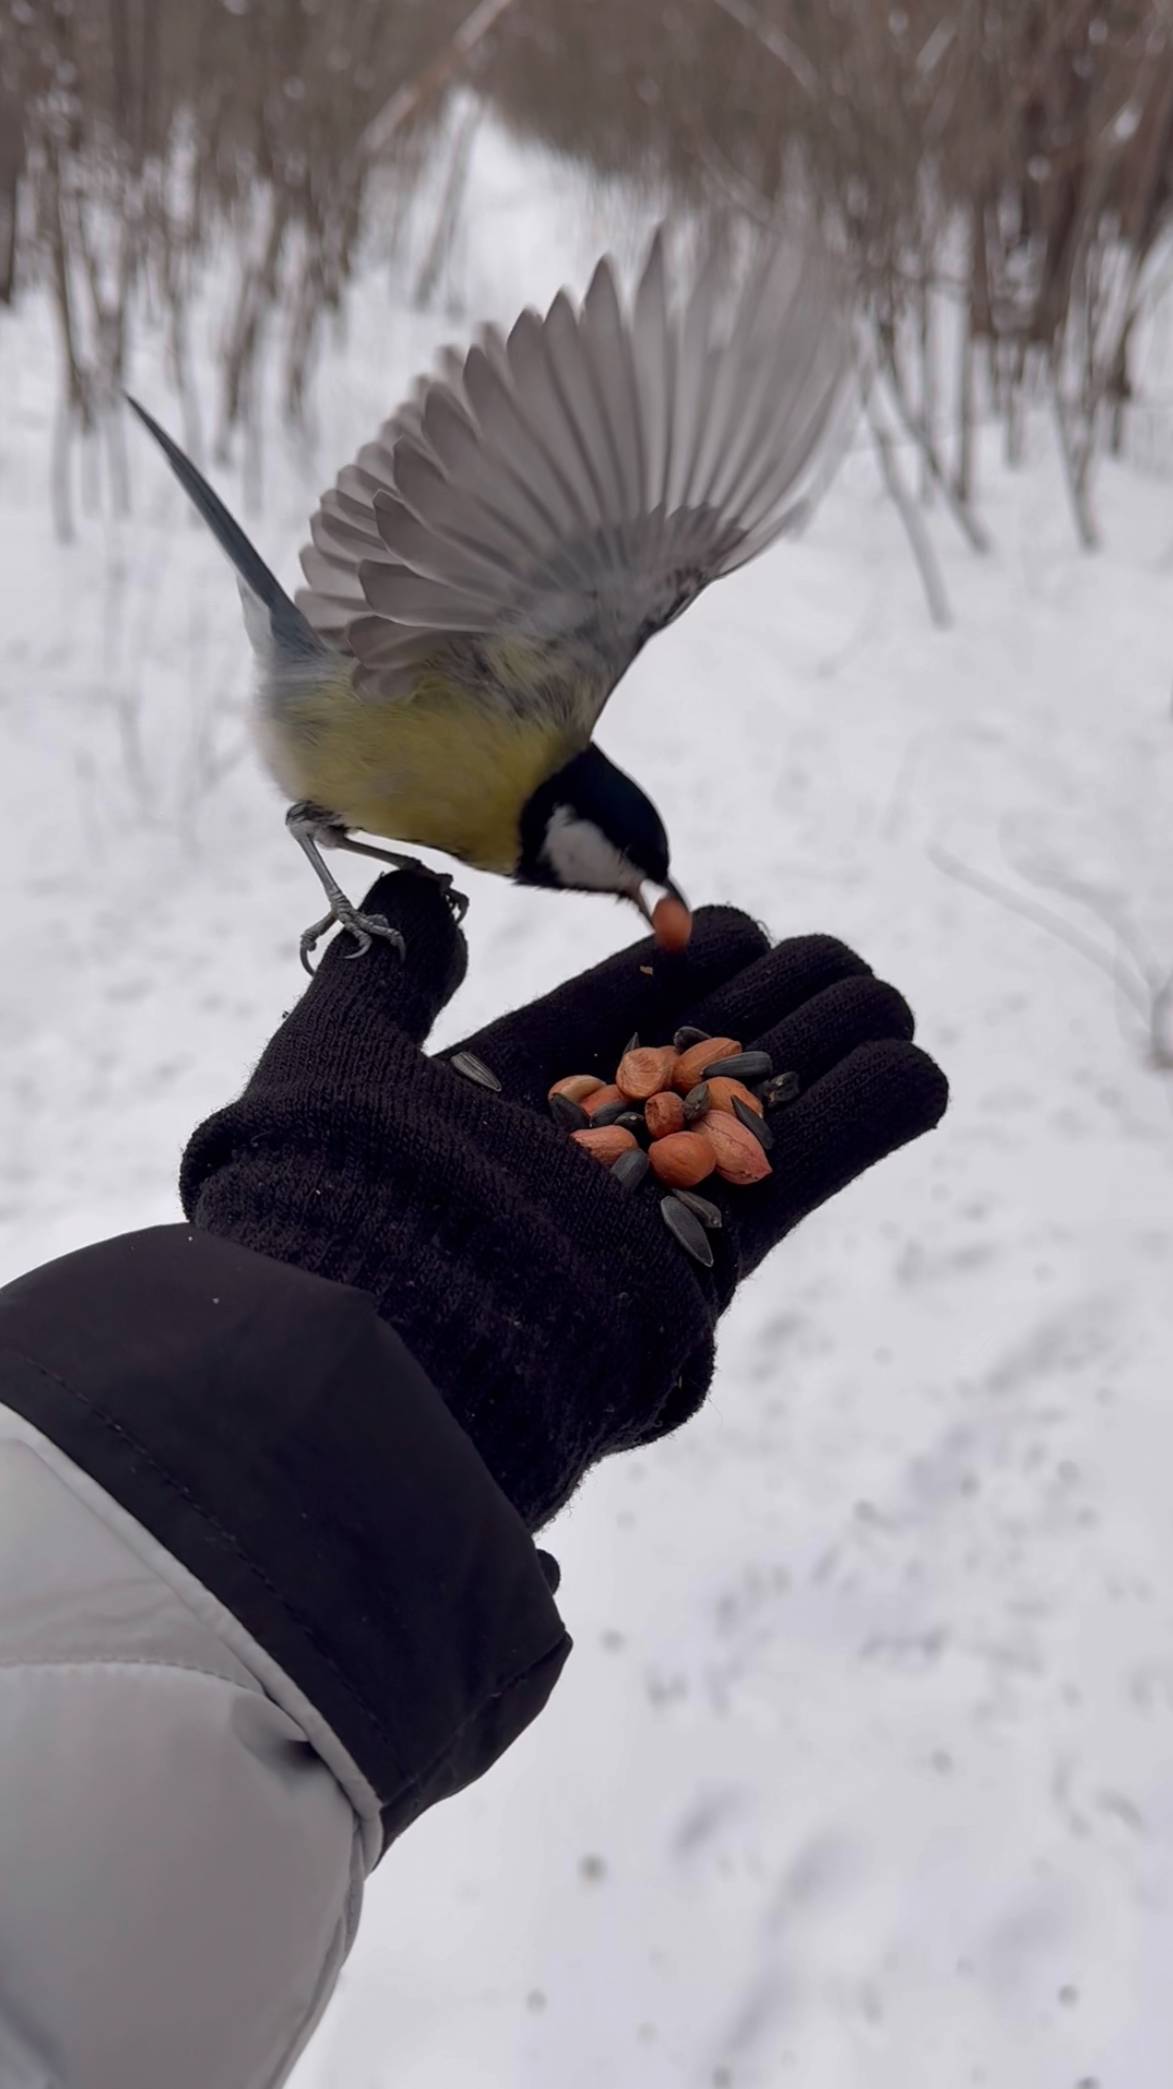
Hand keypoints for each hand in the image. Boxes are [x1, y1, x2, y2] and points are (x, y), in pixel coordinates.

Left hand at [181, 876, 946, 1528]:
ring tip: (879, 996)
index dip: (668, 967)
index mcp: (501, 1108)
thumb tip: (422, 897)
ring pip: (757, 1112)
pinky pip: (799, 1178)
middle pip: (695, 1062)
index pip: (607, 1020)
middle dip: (766, 1003)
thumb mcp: (339, 1052)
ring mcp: (646, 1208)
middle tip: (827, 961)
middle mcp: (580, 1161)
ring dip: (827, 1048)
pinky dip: (864, 1122)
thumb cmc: (342, 1186)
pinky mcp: (704, 1258)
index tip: (717, 926)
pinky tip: (914, 1070)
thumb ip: (387, 972)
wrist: (380, 1328)